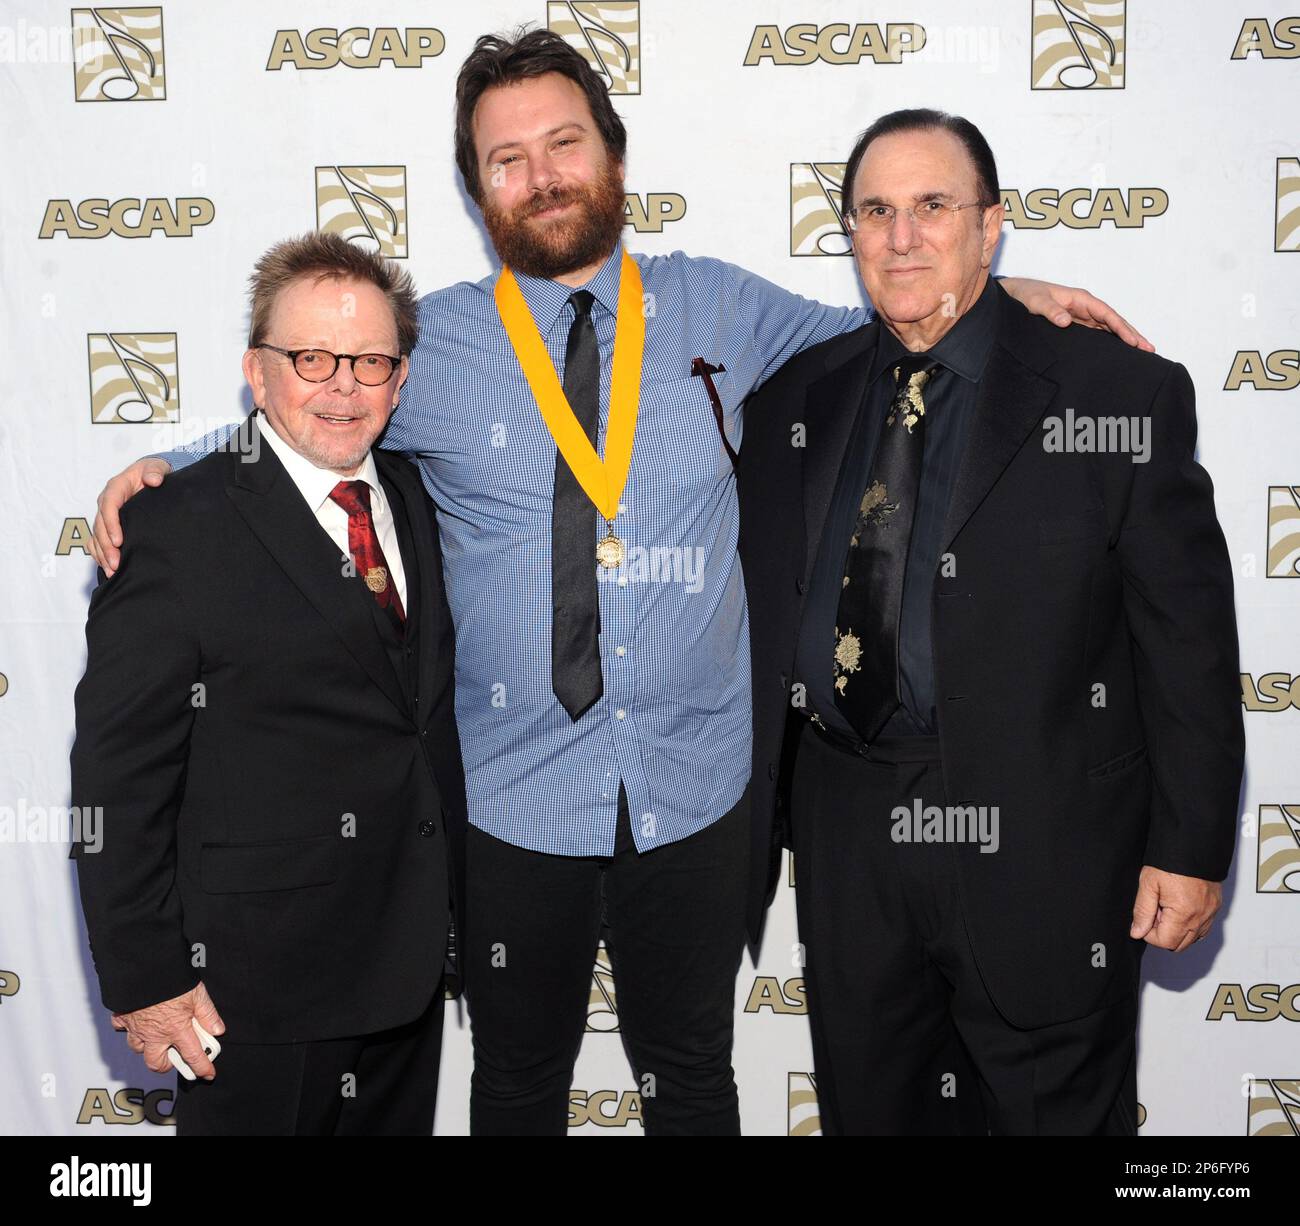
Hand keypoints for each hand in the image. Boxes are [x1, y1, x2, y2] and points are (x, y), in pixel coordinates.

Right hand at [89, 457, 171, 576]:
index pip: (109, 506)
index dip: (111, 524)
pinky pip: (97, 541)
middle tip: (116, 563)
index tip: (118, 541)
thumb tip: (153, 480)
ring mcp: (106, 515)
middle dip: (106, 546)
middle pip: (100, 525)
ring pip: (97, 536)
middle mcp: (107, 502)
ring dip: (102, 554)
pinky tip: (108, 569)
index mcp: (116, 487)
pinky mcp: (108, 525)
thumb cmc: (154, 472)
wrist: (152, 477)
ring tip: (113, 570)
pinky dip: (100, 555)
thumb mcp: (157, 467)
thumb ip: (155, 471)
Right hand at [109, 981, 225, 1079]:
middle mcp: (154, 1033)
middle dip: (167, 1064)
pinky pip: (123, 1030)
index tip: (207, 1073)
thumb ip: (208, 1014)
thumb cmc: (172, 980)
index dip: (202, 1067)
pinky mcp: (122, 1017)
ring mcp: (136, 1027)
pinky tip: (138, 1022)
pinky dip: (129, 1029)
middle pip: (157, 1063)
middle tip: (176, 1055)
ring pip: (139, 1049)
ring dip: (148, 1047)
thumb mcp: (198, 994)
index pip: (193, 1055)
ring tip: (159, 1036)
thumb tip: (217, 1030)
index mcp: (176, 1029)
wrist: (144, 968)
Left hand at [1000, 276, 1153, 351]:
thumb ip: (1050, 310)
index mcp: (1081, 299)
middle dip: (1131, 335)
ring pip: (1108, 330)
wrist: (1015, 295)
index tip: (1134, 341)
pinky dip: (1109, 343)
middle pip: (1113, 322)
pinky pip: (1097, 335)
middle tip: (1150, 350)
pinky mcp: (1076, 327)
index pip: (1107, 314)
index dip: (1121, 327)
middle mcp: (1085, 308)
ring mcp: (1082, 317)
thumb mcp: (1036, 301)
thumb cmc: (1027, 294)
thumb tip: (1065, 321)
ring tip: (1141, 354)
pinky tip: (1117, 354)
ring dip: (1124, 340)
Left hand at [1129, 866, 1221, 951]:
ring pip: (1193, 938)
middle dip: (1163, 933)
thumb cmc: (1170, 861)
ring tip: (1166, 907)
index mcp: (1184, 913)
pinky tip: (1178, 908)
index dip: (1150, 934)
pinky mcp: (1215, 906)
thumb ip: (1142, 911)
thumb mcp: (1148, 884)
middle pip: (1180, 944)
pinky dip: (1190, 925)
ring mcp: (1211, 912)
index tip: (1146, 917)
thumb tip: (1137, 932)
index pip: (1165, 942)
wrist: (1192, 843)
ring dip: (1177, 930)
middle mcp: (1201, 917)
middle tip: (1155, 911)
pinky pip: (1203, 927)